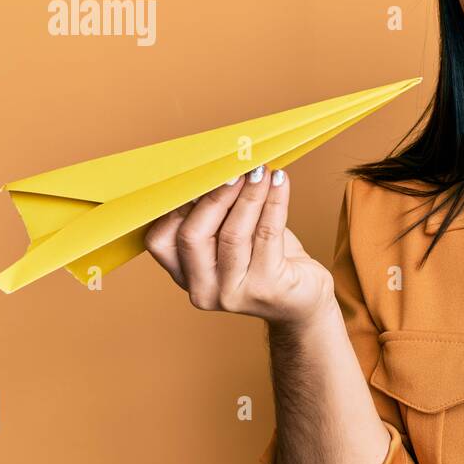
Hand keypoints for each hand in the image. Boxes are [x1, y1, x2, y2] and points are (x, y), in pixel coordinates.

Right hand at [143, 165, 333, 330]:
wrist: (303, 299)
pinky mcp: (267, 288)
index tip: (200, 172)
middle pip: (193, 236)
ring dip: (248, 194)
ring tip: (261, 170)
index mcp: (184, 275)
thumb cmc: (265, 260)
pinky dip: (274, 201)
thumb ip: (217, 213)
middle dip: (215, 195)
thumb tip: (217, 164)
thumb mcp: (232, 237)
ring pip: (232, 233)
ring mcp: (233, 294)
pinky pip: (267, 234)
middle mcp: (202, 290)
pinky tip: (280, 181)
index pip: (161, 239)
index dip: (178, 203)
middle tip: (235, 168)